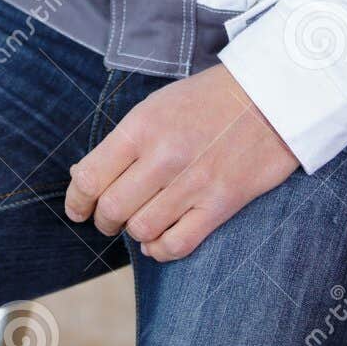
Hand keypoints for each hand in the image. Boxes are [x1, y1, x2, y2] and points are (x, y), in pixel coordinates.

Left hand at [64, 63, 298, 261]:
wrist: (270, 95)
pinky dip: (161, 250)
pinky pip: (177, 244)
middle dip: (104, 220)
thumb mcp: (158, 105)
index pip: (90, 177)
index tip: (78, 208)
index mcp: (143, 126)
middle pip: (112, 209)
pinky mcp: (221, 202)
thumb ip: (123, 141)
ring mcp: (193, 181)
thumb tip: (83, 176)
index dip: (77, 200)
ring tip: (140, 221)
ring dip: (134, 232)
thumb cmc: (208, 99)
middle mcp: (164, 155)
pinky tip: (160, 240)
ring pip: (141, 230)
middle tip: (110, 217)